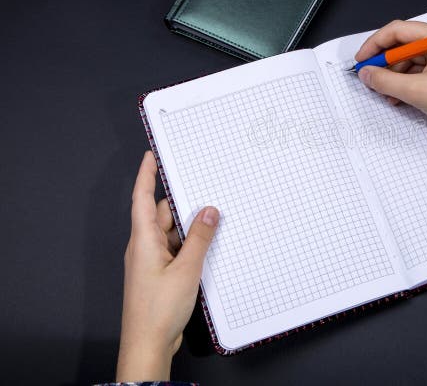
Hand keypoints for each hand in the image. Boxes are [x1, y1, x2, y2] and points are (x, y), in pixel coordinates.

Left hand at [116, 151, 218, 381]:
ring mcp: (152, 262)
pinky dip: (190, 245)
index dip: (146, 175)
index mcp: (143, 240)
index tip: (151, 155)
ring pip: (171, 233)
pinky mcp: (160, 275)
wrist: (148, 344)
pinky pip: (175, 250)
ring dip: (189, 227)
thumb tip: (208, 211)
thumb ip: (200, 238)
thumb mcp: (186, 269)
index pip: (142, 198)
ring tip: (212, 221)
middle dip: (180, 203)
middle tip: (201, 189)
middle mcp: (144, 248)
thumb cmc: (158, 310)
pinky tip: (207, 247)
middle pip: (161, 214)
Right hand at [355, 20, 426, 158]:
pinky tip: (398, 98)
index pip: (399, 30)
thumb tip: (366, 74)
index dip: (376, 44)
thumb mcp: (416, 91)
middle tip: (369, 77)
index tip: (362, 60)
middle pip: (404, 45)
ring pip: (410, 61)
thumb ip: (386, 81)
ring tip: (385, 94)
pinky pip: (420, 73)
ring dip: (394, 77)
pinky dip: (406, 84)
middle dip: (385, 63)